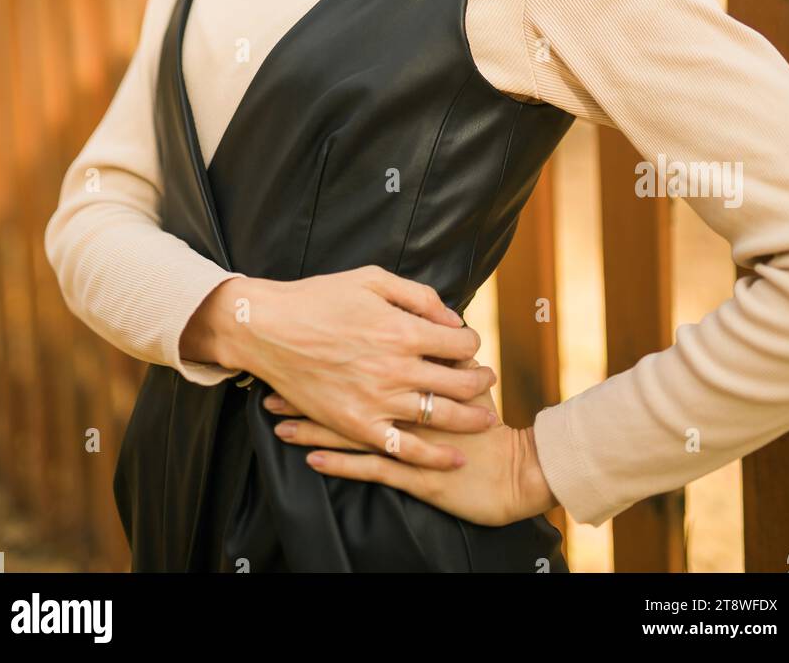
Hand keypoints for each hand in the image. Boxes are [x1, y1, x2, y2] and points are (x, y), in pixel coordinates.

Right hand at [212, 265, 499, 469]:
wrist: (267, 329)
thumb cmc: (319, 298)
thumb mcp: (372, 280)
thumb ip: (418, 296)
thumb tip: (452, 317)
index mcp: (403, 329)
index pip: (461, 342)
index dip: (472, 343)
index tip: (468, 344)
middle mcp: (396, 368)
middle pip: (460, 382)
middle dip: (481, 381)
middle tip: (488, 381)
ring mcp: (377, 400)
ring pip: (441, 417)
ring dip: (472, 418)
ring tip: (486, 418)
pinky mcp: (356, 425)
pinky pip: (404, 450)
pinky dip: (433, 458)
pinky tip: (454, 459)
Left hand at [262, 357, 558, 527]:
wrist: (515, 471)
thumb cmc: (491, 420)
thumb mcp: (468, 369)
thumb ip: (445, 341)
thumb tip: (424, 316)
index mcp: (421, 366)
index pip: (373, 348)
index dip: (333, 339)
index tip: (301, 332)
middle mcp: (408, 398)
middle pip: (348, 382)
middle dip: (308, 379)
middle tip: (273, 370)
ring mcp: (408, 437)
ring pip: (350, 425)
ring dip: (310, 420)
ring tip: (274, 410)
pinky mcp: (409, 471)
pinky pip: (365, 463)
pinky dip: (335, 459)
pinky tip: (308, 454)